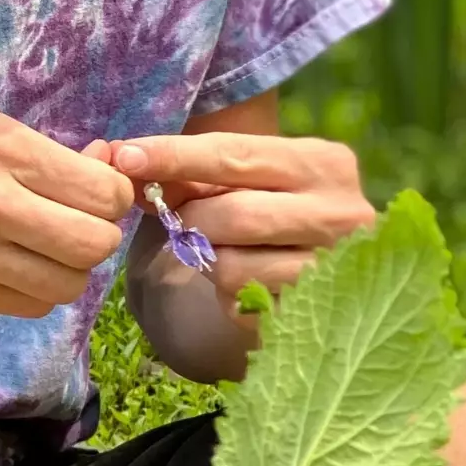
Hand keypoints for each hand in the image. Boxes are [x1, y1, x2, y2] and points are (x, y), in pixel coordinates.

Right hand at [0, 104, 134, 316]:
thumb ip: (31, 153)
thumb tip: (99, 171)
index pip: (102, 191)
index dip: (113, 193)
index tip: (93, 188)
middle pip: (93, 245)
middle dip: (95, 236)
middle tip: (71, 223)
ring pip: (65, 285)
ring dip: (65, 269)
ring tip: (40, 248)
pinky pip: (25, 305)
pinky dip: (31, 290)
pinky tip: (9, 266)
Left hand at [109, 131, 372, 301]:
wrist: (326, 287)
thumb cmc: (273, 220)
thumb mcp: (244, 186)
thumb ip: (191, 175)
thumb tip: (122, 159)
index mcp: (324, 163)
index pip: (236, 153)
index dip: (175, 155)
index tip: (125, 156)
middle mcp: (342, 210)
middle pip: (234, 213)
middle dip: (192, 221)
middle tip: (185, 224)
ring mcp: (334, 267)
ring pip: (231, 265)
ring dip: (207, 262)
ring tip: (224, 253)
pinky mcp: (313, 312)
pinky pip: (239, 302)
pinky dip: (224, 294)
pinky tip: (244, 283)